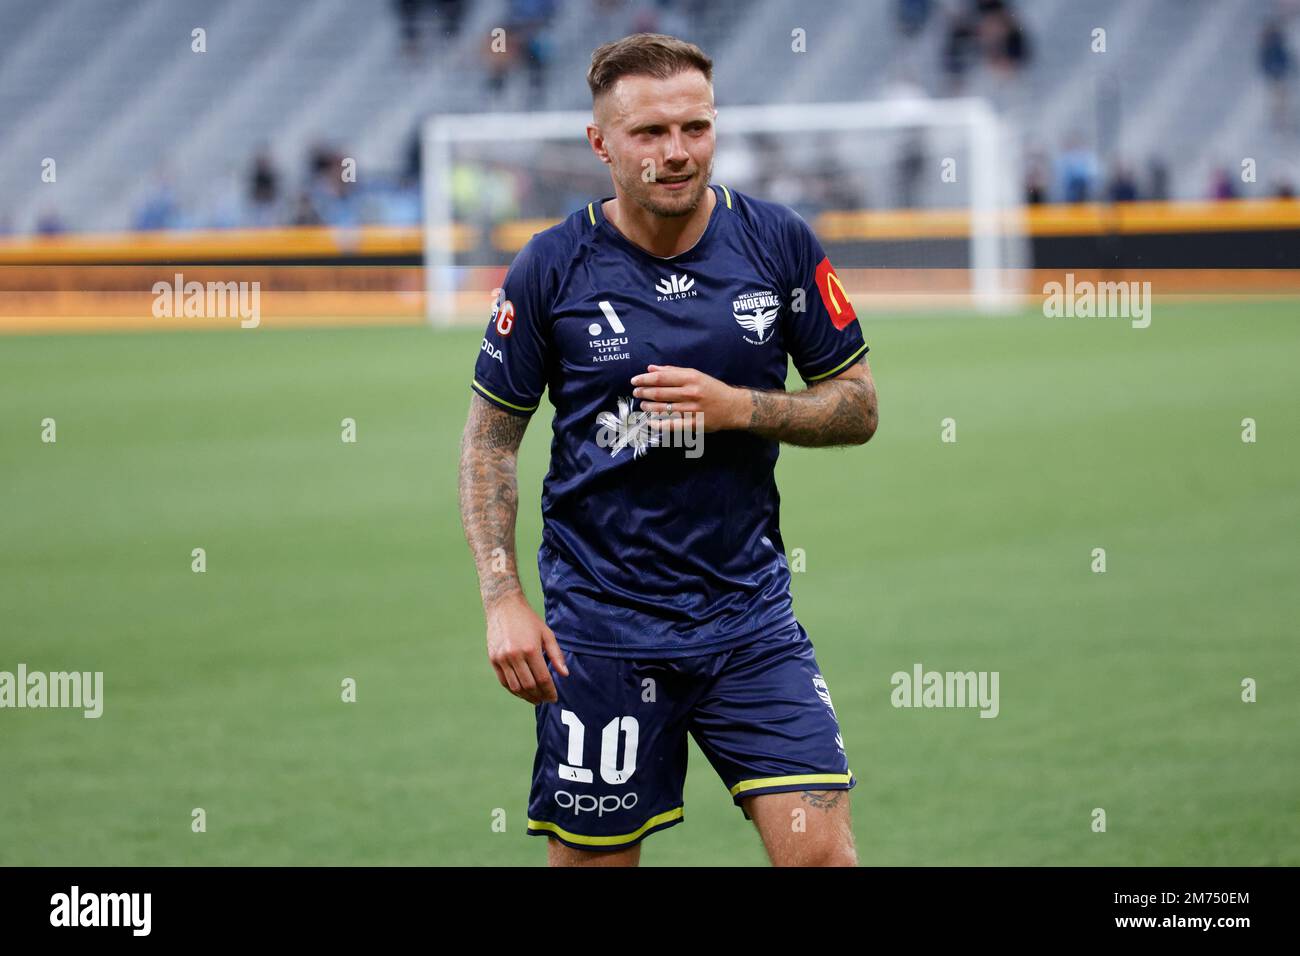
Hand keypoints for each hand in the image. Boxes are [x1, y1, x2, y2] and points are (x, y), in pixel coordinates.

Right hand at [485, 591, 568, 703]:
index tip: (554, 697)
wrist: (504, 606)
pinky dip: (514, 690)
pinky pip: (504, 681)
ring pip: (515, 687)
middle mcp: (515, 655)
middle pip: (529, 685)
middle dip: (539, 696)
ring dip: (526, 696)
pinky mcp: (493, 659)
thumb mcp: (547, 633)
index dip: (550, 691)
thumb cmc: (528, 620)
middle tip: (545, 699)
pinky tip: (522, 692)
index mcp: (531, 648)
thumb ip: (556, 655)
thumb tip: (565, 674)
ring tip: (535, 698)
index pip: (543, 678)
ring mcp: (502, 658)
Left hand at [630, 364, 749, 432]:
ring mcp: (692, 409)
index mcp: (691, 378)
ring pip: (664, 409)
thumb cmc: (712, 389)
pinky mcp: (694, 424)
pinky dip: (659, 424)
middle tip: (636, 393)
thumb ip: (673, 371)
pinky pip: (672, 425)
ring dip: (649, 407)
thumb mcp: (695, 375)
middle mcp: (691, 393)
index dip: (645, 379)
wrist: (733, 407)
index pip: (661, 378)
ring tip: (642, 405)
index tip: (634, 381)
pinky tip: (650, 422)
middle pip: (660, 393)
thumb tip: (650, 368)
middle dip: (644, 393)